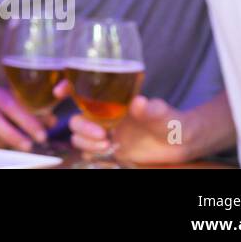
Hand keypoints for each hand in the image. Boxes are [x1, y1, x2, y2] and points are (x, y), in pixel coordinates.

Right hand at [0, 86, 54, 151]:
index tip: (42, 136)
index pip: (11, 106)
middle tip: (29, 147)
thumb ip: (35, 111)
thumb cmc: (2, 106)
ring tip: (15, 147)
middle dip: (12, 135)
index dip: (27, 121)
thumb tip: (53, 121)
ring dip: (3, 144)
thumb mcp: (17, 101)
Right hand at [52, 81, 189, 164]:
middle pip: (76, 119)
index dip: (67, 87)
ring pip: (79, 136)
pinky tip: (105, 154)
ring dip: (86, 142)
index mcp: (112, 100)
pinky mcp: (109, 150)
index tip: (61, 92)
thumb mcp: (162, 113)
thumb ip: (151, 109)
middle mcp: (104, 115)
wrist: (180, 143)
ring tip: (106, 146)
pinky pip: (88, 151)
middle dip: (82, 127)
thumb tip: (139, 103)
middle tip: (101, 135)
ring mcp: (105, 133)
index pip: (82, 89)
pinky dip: (91, 153)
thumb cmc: (170, 120)